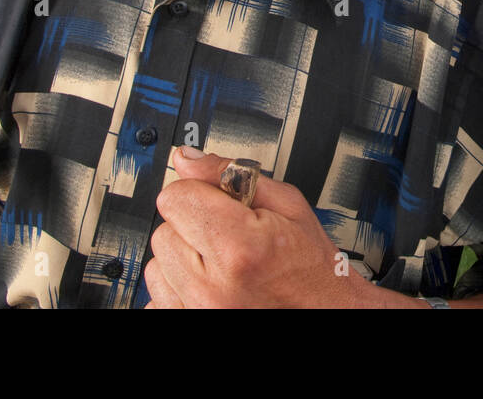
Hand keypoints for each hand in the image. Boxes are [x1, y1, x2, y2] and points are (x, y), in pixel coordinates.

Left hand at [143, 146, 374, 307]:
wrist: (325, 312)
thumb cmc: (311, 268)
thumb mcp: (288, 206)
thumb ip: (231, 176)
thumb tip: (187, 159)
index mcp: (239, 247)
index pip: (175, 197)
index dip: (199, 192)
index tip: (219, 201)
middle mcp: (212, 286)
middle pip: (164, 230)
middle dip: (193, 224)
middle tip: (229, 234)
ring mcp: (197, 311)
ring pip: (157, 263)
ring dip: (184, 257)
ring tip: (221, 262)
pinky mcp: (186, 323)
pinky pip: (157, 295)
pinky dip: (178, 285)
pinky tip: (209, 283)